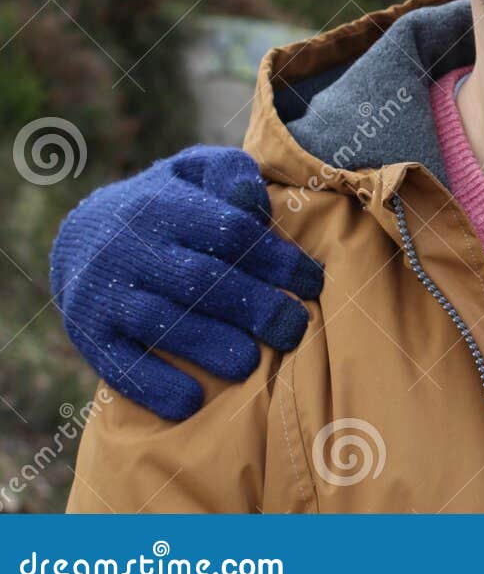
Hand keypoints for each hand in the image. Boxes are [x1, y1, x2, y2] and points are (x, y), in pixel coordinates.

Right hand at [49, 145, 323, 419]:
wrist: (81, 236)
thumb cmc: (168, 203)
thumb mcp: (195, 171)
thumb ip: (231, 174)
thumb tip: (255, 198)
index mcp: (163, 205)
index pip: (229, 231)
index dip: (276, 259)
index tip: (313, 282)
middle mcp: (130, 249)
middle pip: (200, 280)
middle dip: (255, 307)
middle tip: (294, 328)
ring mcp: (105, 295)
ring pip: (162, 323)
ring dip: (210, 347)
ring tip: (250, 364)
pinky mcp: (89, 335)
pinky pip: (119, 365)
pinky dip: (154, 386)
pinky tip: (191, 402)